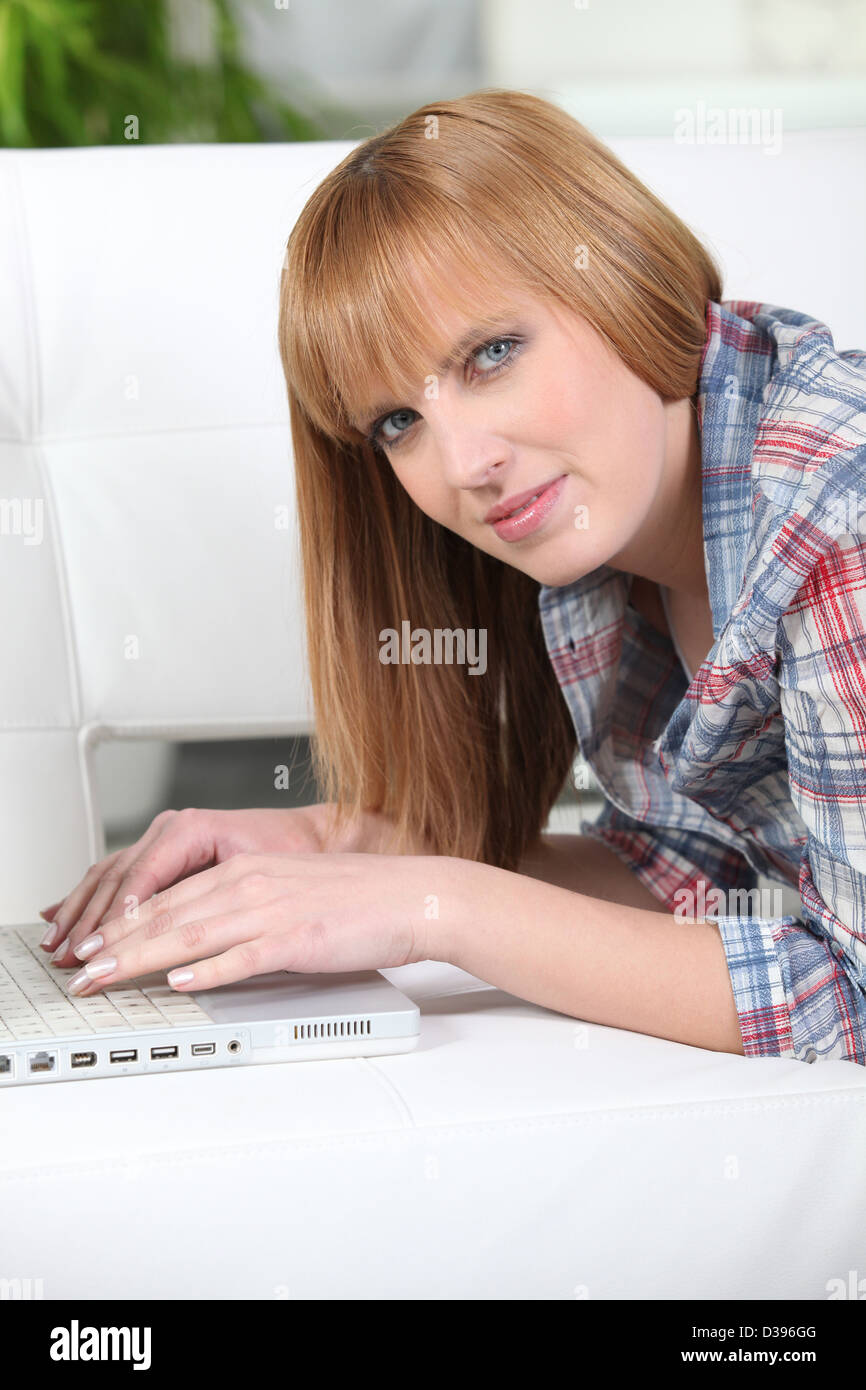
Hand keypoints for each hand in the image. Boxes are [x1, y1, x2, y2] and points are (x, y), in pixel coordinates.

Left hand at [39, 806, 336, 966]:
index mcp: (248, 871)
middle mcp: (253, 884)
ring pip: (193, 935)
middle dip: (117, 944)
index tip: (92, 945)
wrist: (413, 896)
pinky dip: (207, 971)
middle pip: (169, 917)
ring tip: (107, 977)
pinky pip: (243, 957)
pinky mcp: (299, 939)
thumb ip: (244, 912)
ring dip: (142, 958)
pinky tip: (180, 982)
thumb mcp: (289, 892)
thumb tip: (201, 946)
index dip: (123, 923)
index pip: (170, 898)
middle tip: (80, 968)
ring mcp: (274, 911)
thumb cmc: (358, 899)